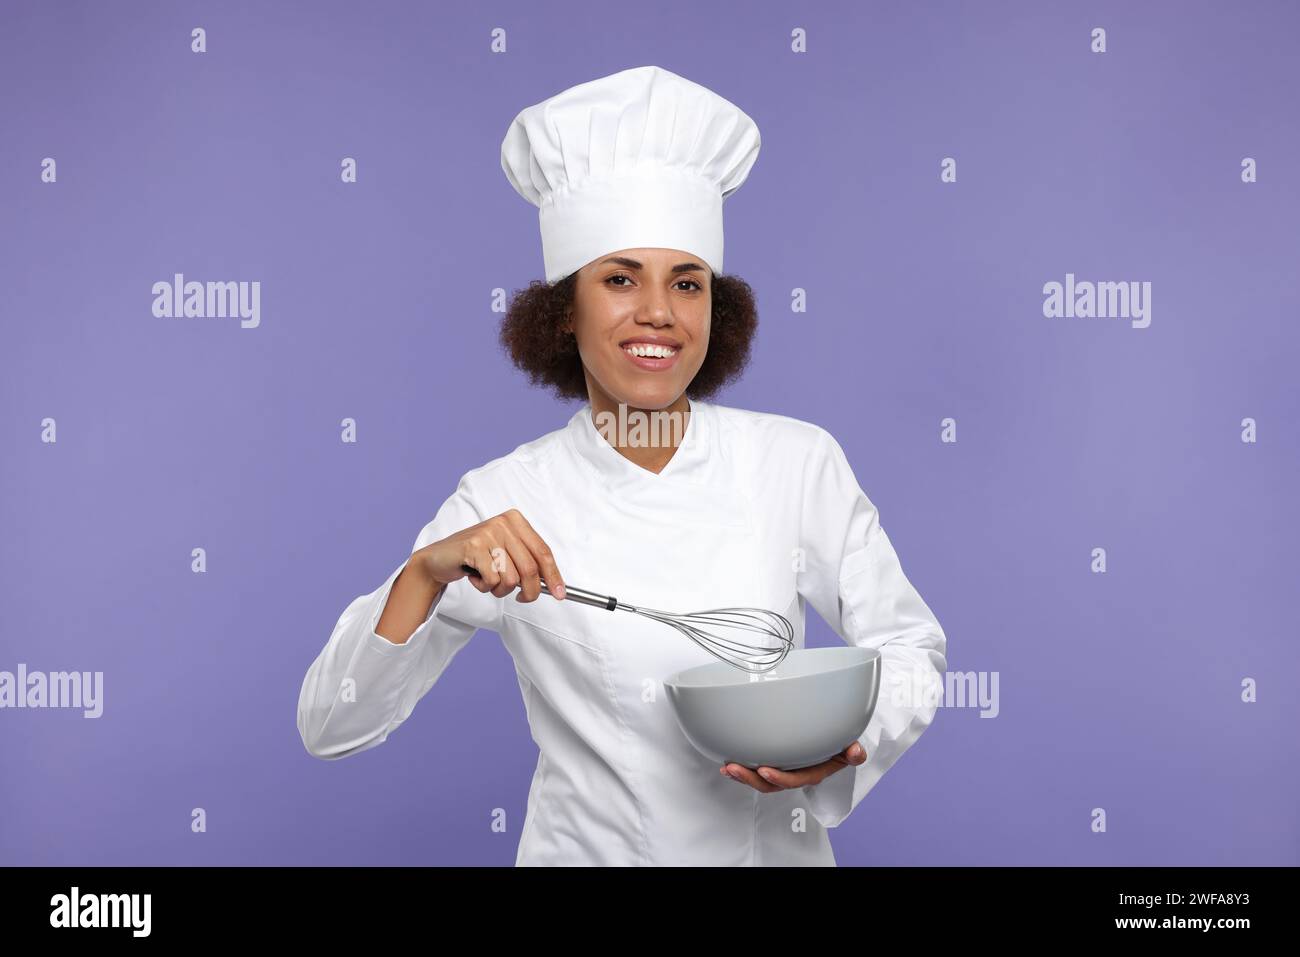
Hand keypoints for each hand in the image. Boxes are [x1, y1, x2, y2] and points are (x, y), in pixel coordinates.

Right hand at [413, 508, 566, 601]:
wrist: (439, 558)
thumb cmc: (476, 557)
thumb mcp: (506, 554)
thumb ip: (528, 563)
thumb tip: (554, 586)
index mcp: (516, 521)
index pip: (543, 552)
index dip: (554, 576)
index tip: (560, 594)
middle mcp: (504, 523)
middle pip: (530, 569)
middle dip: (529, 592)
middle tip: (521, 599)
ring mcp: (488, 532)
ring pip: (511, 578)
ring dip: (500, 589)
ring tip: (488, 580)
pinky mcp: (473, 546)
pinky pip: (492, 580)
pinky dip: (485, 587)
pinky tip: (475, 576)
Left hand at [721, 742, 866, 792]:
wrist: (835, 741)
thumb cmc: (840, 743)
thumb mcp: (850, 746)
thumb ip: (853, 751)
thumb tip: (857, 753)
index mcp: (814, 772)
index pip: (796, 779)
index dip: (780, 778)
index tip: (764, 770)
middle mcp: (797, 774)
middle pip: (773, 784)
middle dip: (752, 779)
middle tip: (735, 768)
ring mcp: (784, 770)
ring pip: (762, 781)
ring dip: (743, 776)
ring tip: (727, 768)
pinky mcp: (774, 764)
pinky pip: (756, 772)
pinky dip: (742, 770)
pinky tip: (727, 764)